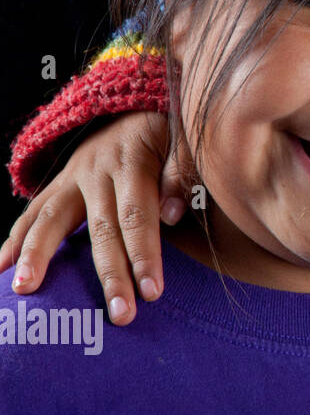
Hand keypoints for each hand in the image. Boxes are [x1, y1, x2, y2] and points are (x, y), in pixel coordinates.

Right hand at [1, 112, 184, 324]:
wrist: (137, 100)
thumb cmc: (169, 129)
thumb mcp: (186, 139)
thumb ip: (182, 173)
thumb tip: (171, 214)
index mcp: (133, 163)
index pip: (137, 217)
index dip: (144, 255)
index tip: (152, 292)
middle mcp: (97, 172)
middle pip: (101, 229)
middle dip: (110, 275)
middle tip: (120, 314)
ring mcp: (72, 177)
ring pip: (51, 219)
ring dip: (38, 256)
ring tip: (26, 290)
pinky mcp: (59, 182)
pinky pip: (33, 211)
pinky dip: (15, 240)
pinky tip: (1, 268)